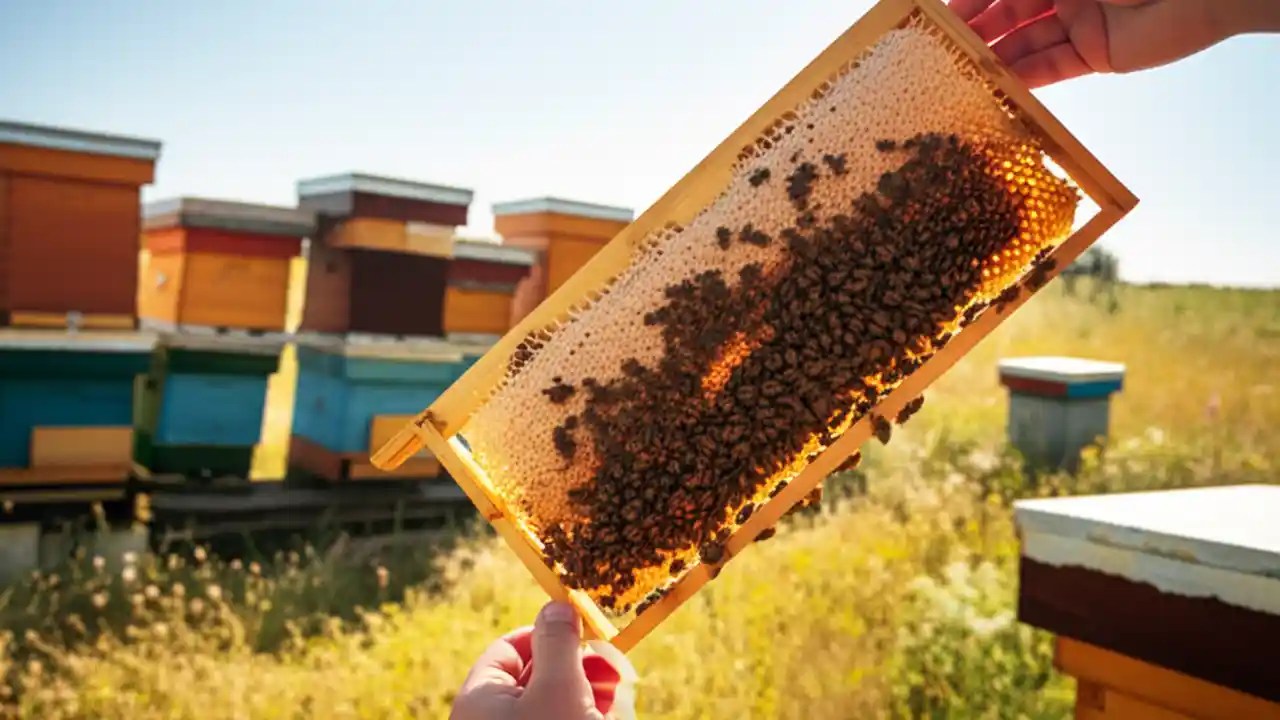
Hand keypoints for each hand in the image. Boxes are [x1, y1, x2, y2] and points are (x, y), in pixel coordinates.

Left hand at [450, 601, 634, 719]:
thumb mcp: (558, 688)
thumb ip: (557, 643)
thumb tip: (556, 604)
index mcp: (480, 697)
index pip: (512, 647)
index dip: (551, 634)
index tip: (586, 634)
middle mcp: (491, 717)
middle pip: (539, 676)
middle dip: (580, 670)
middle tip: (611, 670)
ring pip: (556, 702)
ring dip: (589, 695)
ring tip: (612, 699)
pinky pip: (562, 719)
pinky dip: (587, 715)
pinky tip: (607, 715)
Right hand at [948, 0, 1279, 87]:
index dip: (969, 3)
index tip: (938, 21)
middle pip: (1009, 16)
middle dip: (976, 34)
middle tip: (941, 55)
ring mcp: (1081, 23)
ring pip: (1027, 43)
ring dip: (996, 60)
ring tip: (961, 78)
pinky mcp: (1098, 54)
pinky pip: (1053, 67)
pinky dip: (1026, 78)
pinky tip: (997, 87)